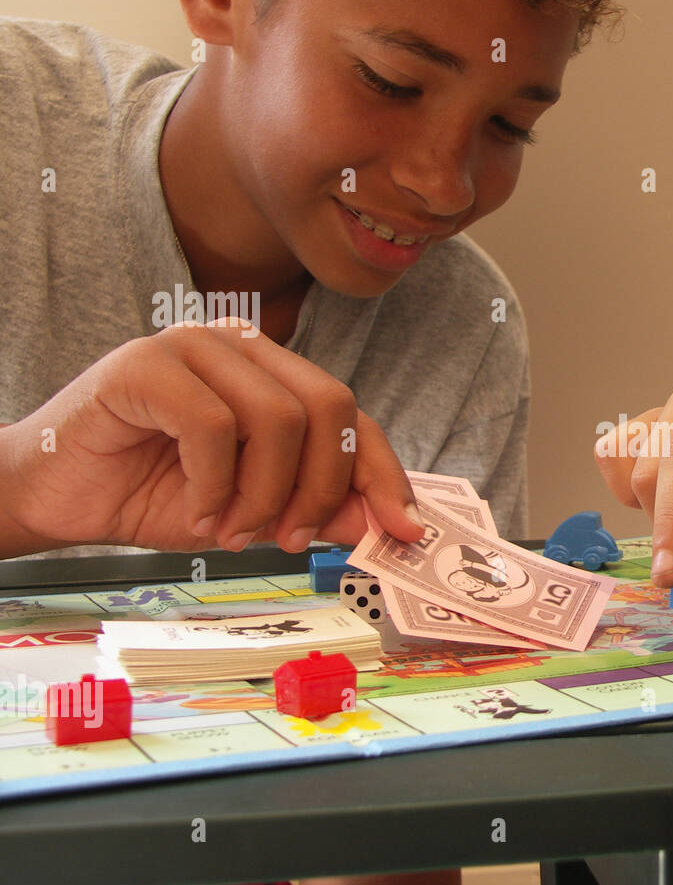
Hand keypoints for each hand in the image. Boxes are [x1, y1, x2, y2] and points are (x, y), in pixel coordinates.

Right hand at [0, 318, 424, 555]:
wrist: (58, 497)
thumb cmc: (155, 495)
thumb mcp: (254, 511)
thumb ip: (318, 507)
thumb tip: (387, 522)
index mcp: (275, 372)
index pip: (352, 414)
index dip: (383, 472)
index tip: (403, 528)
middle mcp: (242, 346)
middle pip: (329, 406)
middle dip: (320, 487)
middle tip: (288, 539)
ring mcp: (194, 345)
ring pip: (277, 419)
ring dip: (261, 495)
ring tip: (227, 529)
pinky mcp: (147, 363)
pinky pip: (214, 427)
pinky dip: (213, 486)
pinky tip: (193, 512)